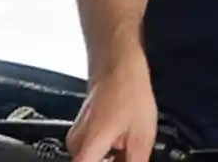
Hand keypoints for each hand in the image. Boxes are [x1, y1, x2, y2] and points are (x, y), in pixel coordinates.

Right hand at [66, 47, 157, 161]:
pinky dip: (108, 154)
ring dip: (111, 161)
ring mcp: (77, 136)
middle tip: (129, 154)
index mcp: (88, 149)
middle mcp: (76, 145)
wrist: (119, 65)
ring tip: (129, 147)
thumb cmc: (129, 93)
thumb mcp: (141, 137)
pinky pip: (92, 151)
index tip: (118, 161)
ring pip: (92, 161)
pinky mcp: (82, 130)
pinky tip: (125, 145)